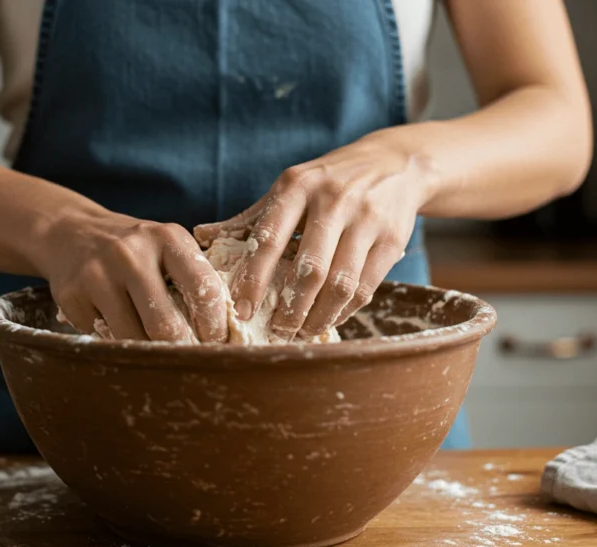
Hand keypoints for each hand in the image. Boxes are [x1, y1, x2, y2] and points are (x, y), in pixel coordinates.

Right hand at [36, 210, 227, 342]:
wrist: (72, 233)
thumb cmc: (136, 250)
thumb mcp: (168, 248)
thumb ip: (194, 279)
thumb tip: (228, 335)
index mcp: (167, 238)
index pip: (202, 289)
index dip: (216, 326)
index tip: (221, 345)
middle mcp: (131, 254)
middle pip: (165, 325)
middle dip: (183, 351)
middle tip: (193, 362)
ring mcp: (97, 275)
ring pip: (133, 338)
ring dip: (150, 354)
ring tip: (160, 355)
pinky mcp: (71, 296)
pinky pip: (104, 339)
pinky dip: (118, 345)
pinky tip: (122, 335)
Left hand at [197, 131, 430, 340]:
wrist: (395, 164)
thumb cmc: (328, 181)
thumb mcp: (290, 187)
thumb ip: (250, 217)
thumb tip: (201, 237)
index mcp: (297, 185)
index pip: (270, 239)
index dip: (253, 279)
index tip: (241, 310)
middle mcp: (333, 199)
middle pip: (310, 269)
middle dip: (291, 308)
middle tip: (277, 330)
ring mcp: (367, 219)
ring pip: (341, 283)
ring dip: (319, 316)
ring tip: (303, 331)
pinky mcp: (393, 239)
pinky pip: (367, 286)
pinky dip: (345, 310)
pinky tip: (330, 318)